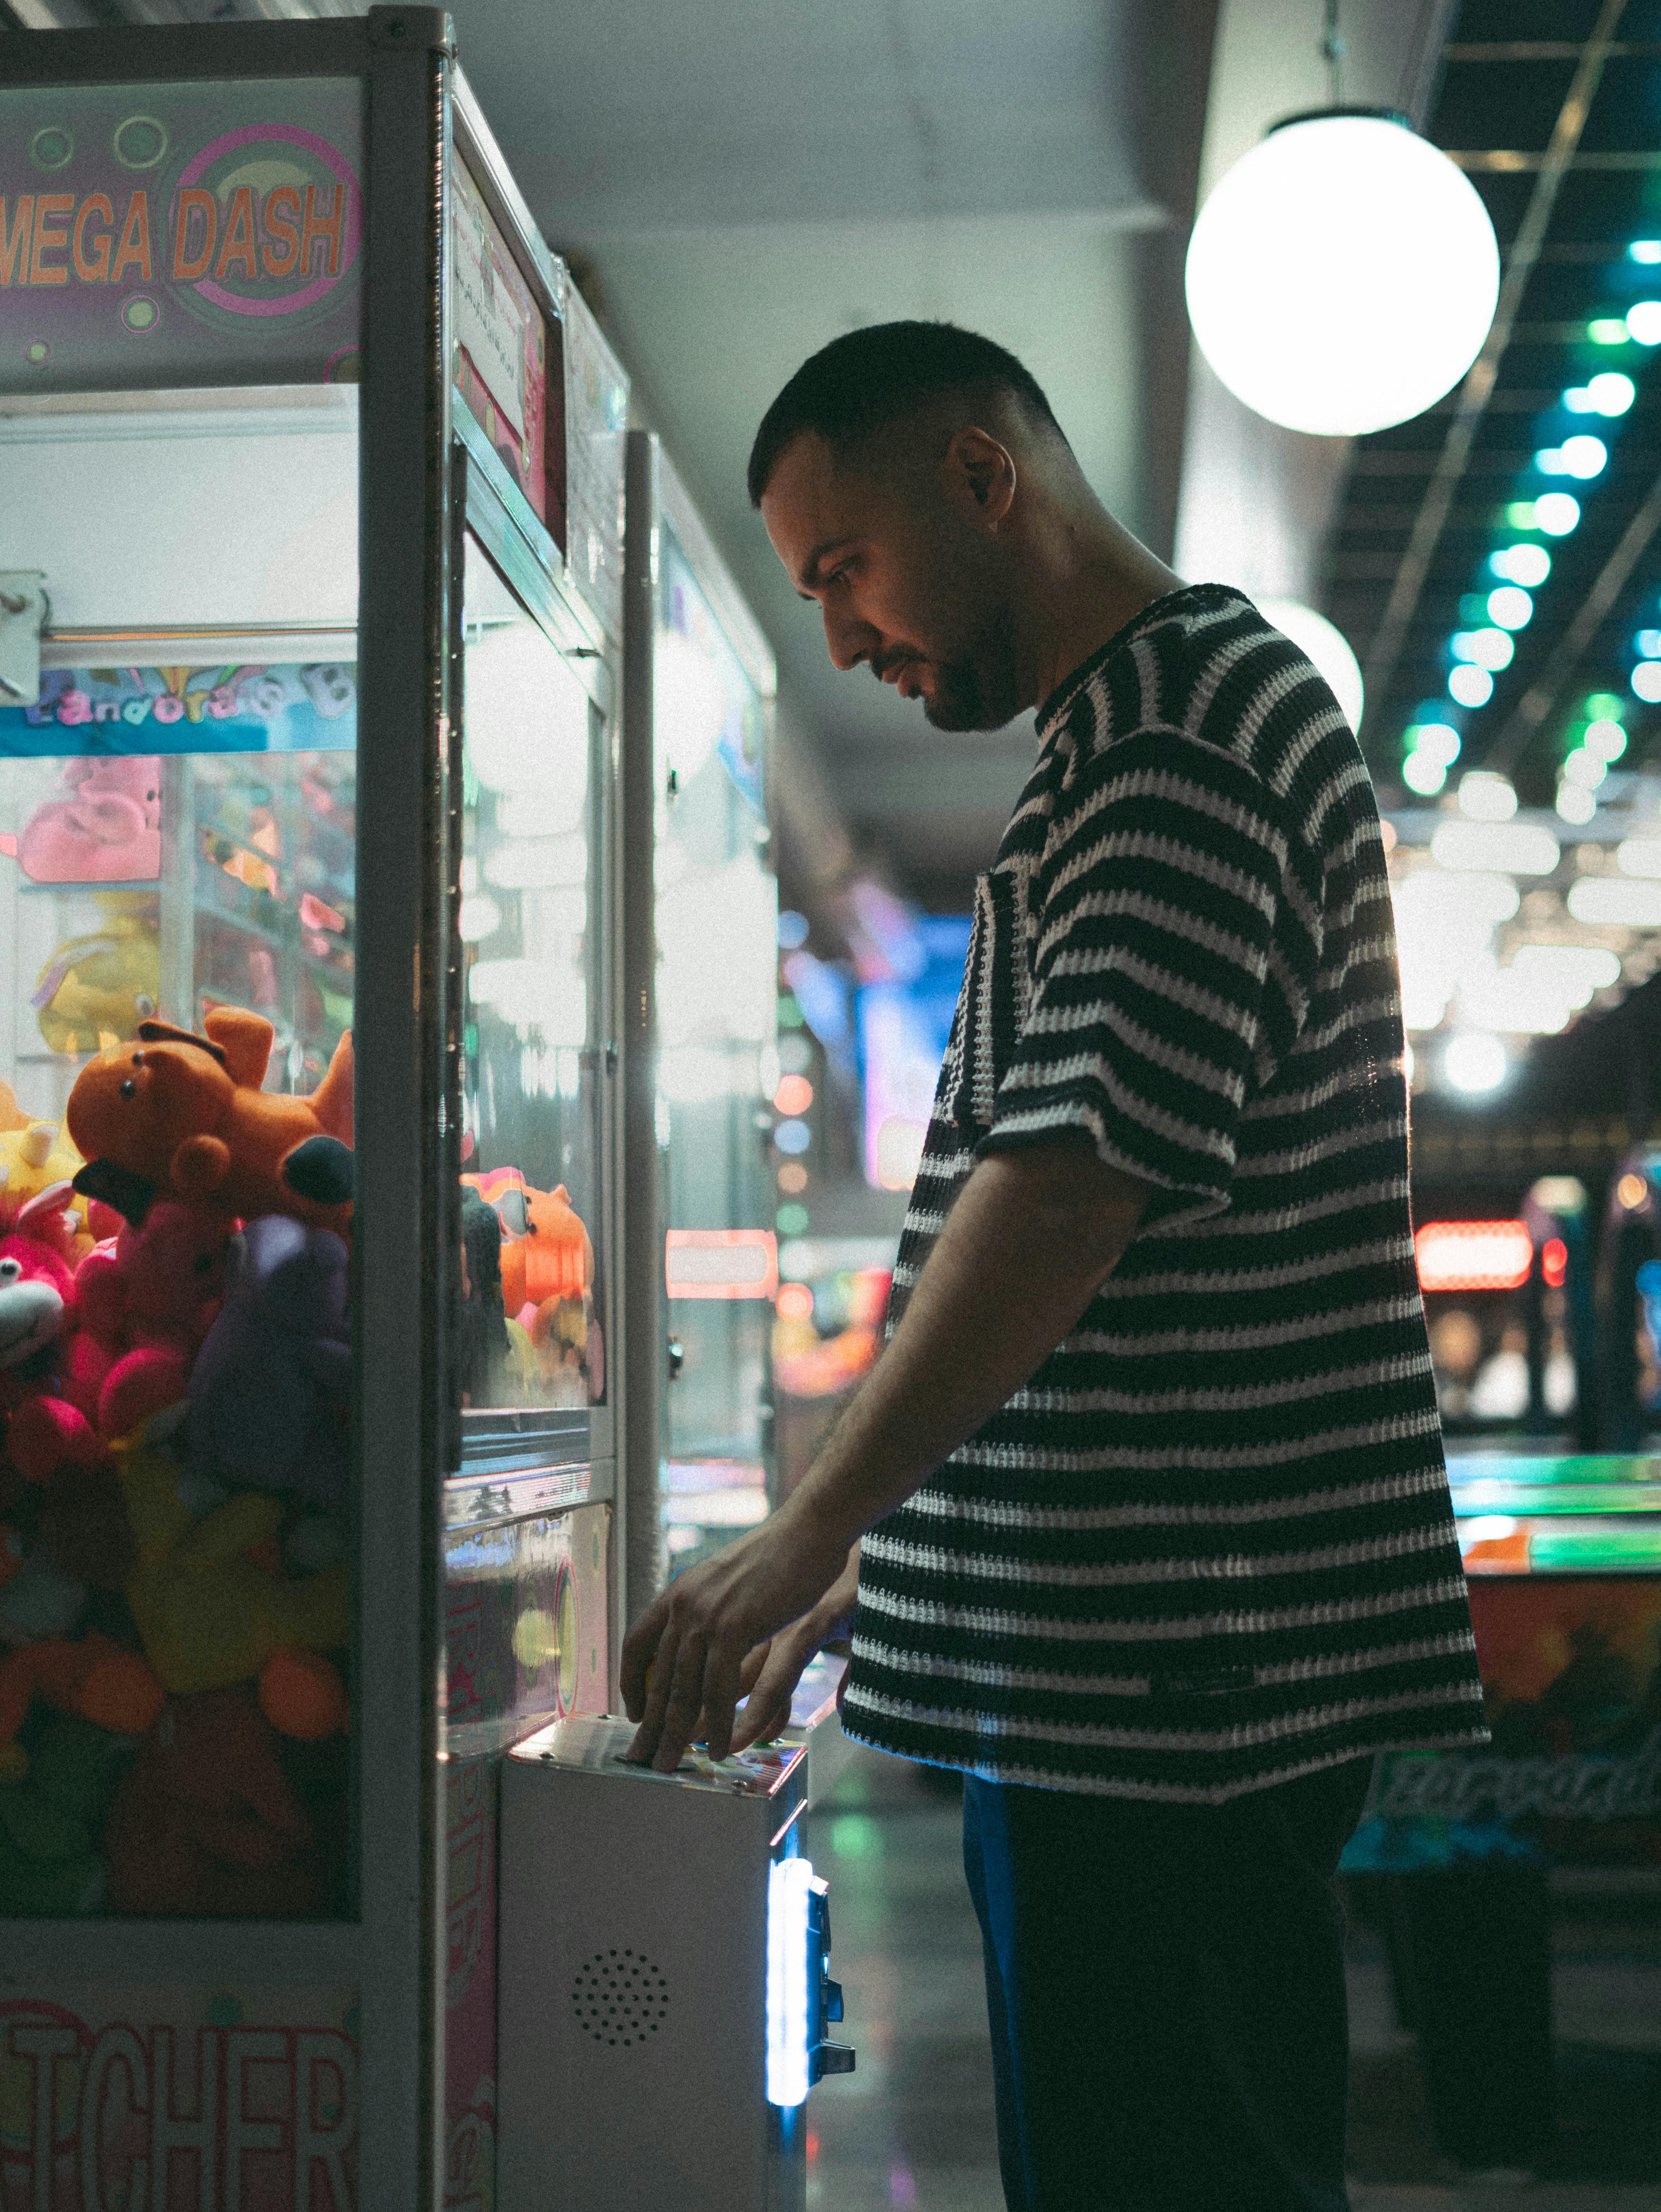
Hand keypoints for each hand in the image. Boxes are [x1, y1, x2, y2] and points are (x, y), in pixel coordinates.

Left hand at [620, 1500, 851, 1769]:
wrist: (808, 1530)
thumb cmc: (778, 1556)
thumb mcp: (728, 1582)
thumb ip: (709, 1611)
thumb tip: (700, 1644)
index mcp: (678, 1592)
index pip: (637, 1645)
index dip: (632, 1684)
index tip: (634, 1713)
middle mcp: (683, 1605)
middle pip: (658, 1677)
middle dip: (650, 1724)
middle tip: (644, 1758)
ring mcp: (706, 1616)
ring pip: (683, 1689)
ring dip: (677, 1734)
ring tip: (672, 1765)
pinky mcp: (734, 1628)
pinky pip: (719, 1689)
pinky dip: (718, 1724)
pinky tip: (721, 1747)